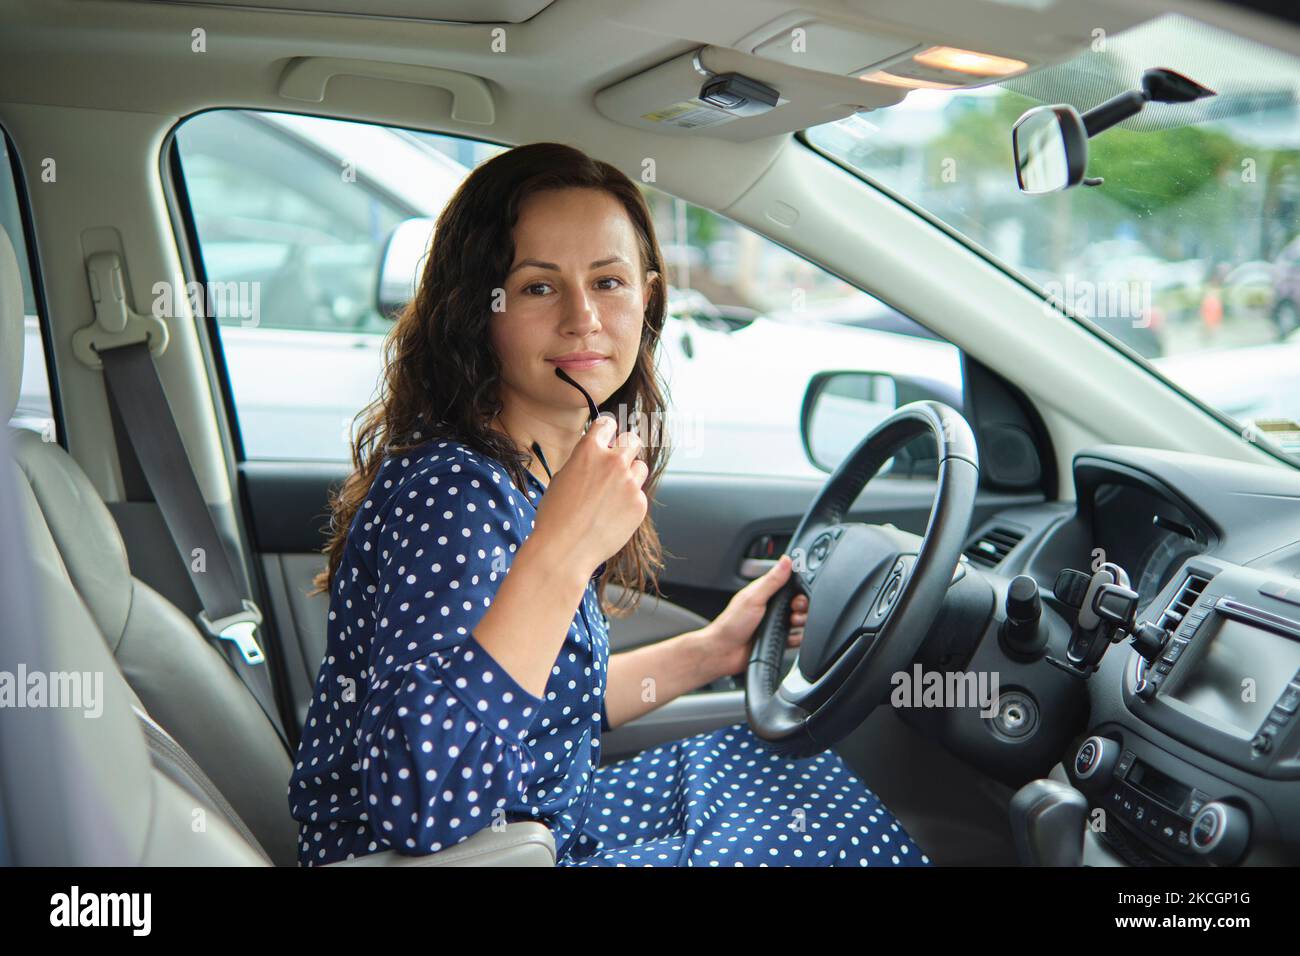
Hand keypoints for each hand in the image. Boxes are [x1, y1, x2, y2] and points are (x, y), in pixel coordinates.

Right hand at [529, 413, 647, 575]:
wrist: (565, 550)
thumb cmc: (555, 517)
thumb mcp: (562, 478)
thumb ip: (583, 463)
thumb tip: (597, 460)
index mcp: (589, 450)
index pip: (607, 424)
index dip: (607, 430)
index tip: (609, 435)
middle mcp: (613, 462)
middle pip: (632, 440)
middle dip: (626, 448)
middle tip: (618, 461)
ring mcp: (629, 483)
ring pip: (640, 467)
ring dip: (630, 475)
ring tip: (613, 494)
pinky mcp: (639, 504)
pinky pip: (638, 496)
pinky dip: (628, 502)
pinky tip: (612, 516)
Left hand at [700, 554, 805, 678]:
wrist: (723, 653)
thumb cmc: (731, 624)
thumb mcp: (753, 598)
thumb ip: (772, 580)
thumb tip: (786, 560)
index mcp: (764, 593)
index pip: (789, 585)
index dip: (798, 588)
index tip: (799, 593)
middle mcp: (771, 608)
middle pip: (798, 603)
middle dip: (801, 607)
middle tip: (794, 610)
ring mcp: (774, 624)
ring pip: (799, 620)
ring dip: (800, 622)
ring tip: (791, 623)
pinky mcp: (777, 640)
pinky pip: (795, 638)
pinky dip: (797, 638)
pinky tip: (790, 638)